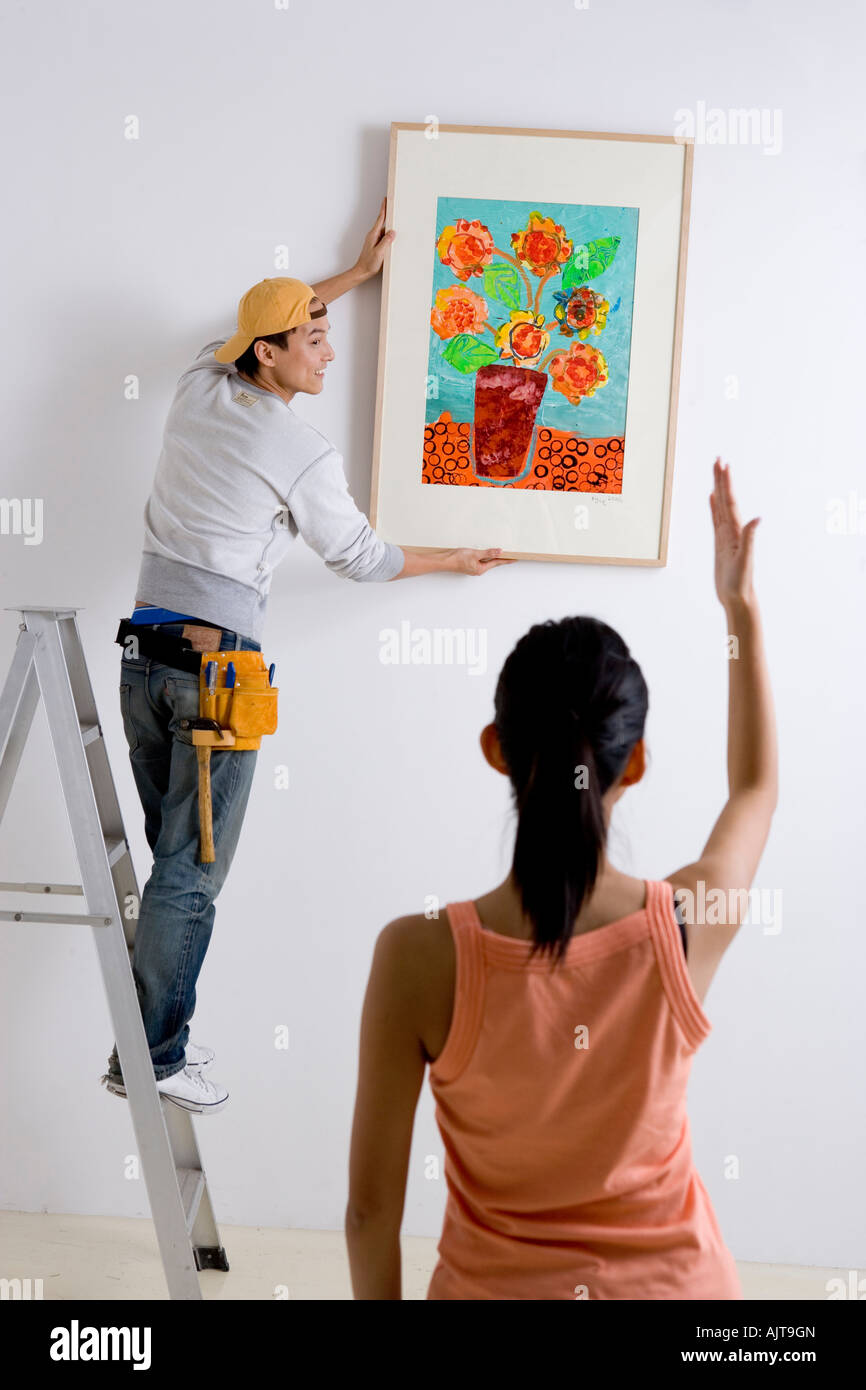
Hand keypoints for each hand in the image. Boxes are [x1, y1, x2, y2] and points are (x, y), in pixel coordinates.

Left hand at [354, 196, 394, 279]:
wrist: (362, 272)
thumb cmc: (368, 263)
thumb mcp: (379, 252)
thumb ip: (386, 241)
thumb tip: (392, 232)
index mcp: (373, 235)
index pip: (380, 219)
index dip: (384, 209)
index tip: (386, 200)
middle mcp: (373, 236)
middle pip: (383, 223)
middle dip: (388, 215)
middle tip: (393, 207)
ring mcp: (375, 240)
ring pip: (384, 231)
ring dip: (390, 227)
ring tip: (396, 222)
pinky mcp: (376, 246)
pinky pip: (384, 238)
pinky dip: (389, 236)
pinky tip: (393, 238)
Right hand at [447, 547, 514, 574]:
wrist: (445, 561)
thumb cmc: (458, 558)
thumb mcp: (476, 553)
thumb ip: (488, 553)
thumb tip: (499, 552)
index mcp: (481, 569)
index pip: (497, 563)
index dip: (506, 560)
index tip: (514, 559)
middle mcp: (478, 570)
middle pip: (492, 563)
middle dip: (500, 559)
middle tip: (509, 555)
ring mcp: (473, 568)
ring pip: (485, 561)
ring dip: (491, 557)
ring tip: (499, 553)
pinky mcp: (468, 565)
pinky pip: (479, 561)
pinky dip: (484, 556)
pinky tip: (485, 553)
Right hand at [709, 457, 759, 607]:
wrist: (738, 598)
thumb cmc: (741, 582)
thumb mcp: (745, 560)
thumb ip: (750, 538)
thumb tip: (758, 518)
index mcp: (738, 531)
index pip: (730, 502)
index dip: (726, 483)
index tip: (723, 465)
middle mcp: (733, 530)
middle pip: (726, 499)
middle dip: (722, 479)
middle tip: (718, 460)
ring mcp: (726, 535)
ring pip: (721, 506)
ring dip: (719, 489)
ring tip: (716, 473)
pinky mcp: (720, 543)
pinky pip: (716, 520)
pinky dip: (714, 507)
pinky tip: (712, 499)